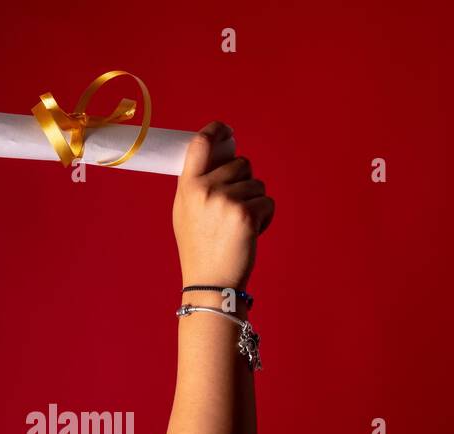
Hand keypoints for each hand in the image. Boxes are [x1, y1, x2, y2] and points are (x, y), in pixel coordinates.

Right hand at [172, 121, 274, 290]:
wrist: (210, 283)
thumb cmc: (200, 249)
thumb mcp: (186, 213)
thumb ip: (198, 185)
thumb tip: (223, 157)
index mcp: (187, 186)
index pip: (200, 144)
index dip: (216, 130)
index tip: (227, 130)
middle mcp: (204, 189)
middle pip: (242, 163)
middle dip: (245, 183)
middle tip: (233, 212)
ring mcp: (225, 200)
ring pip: (257, 183)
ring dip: (255, 202)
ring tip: (238, 227)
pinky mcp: (246, 213)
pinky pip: (267, 201)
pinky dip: (265, 217)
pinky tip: (250, 234)